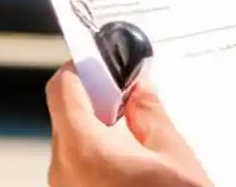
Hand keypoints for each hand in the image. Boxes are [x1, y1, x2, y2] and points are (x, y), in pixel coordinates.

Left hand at [46, 62, 211, 186]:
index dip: (80, 68)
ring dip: (99, 133)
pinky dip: (99, 160)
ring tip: (138, 136)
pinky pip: (77, 172)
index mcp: (84, 149)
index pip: (62, 88)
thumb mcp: (173, 156)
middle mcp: (63, 172)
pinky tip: (133, 165)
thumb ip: (149, 114)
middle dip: (97, 103)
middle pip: (66, 117)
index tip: (102, 63)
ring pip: (72, 146)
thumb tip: (138, 90)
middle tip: (130, 97)